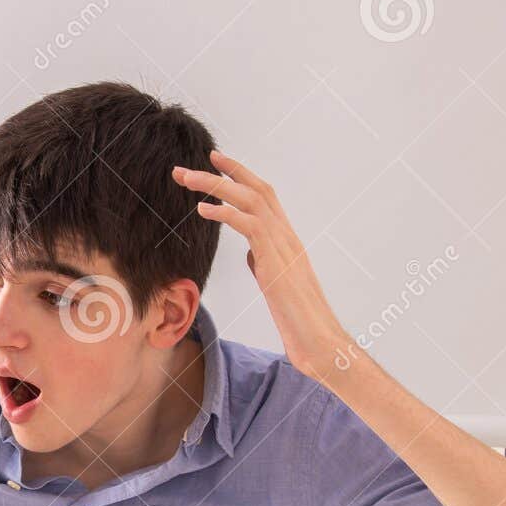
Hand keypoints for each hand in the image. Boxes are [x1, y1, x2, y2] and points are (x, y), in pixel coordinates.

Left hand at [172, 150, 354, 383]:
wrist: (321, 342)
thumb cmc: (300, 321)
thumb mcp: (277, 286)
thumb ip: (265, 264)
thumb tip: (251, 254)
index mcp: (287, 240)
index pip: (264, 196)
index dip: (240, 175)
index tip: (213, 162)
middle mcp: (288, 236)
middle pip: (256, 189)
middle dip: (223, 172)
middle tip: (187, 166)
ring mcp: (285, 247)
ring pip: (251, 200)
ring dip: (215, 186)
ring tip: (185, 178)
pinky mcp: (277, 263)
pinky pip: (250, 226)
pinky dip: (225, 213)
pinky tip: (202, 210)